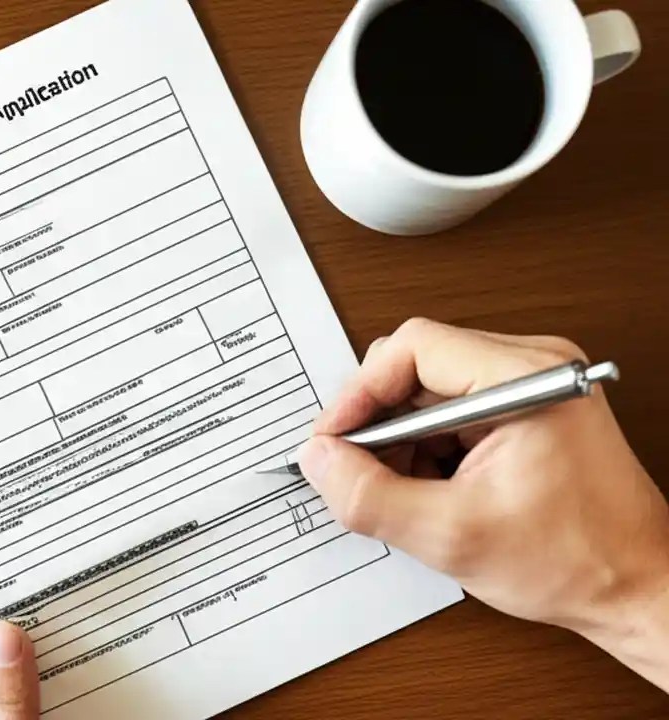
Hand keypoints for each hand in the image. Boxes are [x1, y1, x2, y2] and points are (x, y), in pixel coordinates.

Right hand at [298, 319, 668, 689]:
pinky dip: (426, 451)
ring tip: (405, 494)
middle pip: (414, 367)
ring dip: (401, 443)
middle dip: (378, 424)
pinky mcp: (524, 411)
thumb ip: (370, 495)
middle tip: (358, 472)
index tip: (334, 438)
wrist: (638, 590)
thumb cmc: (579, 560)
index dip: (359, 392)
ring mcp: (528, 387)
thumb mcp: (451, 535)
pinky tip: (432, 492)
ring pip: (426, 393)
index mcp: (523, 378)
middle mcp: (530, 367)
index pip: (411, 347)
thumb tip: (319, 461)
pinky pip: (449, 412)